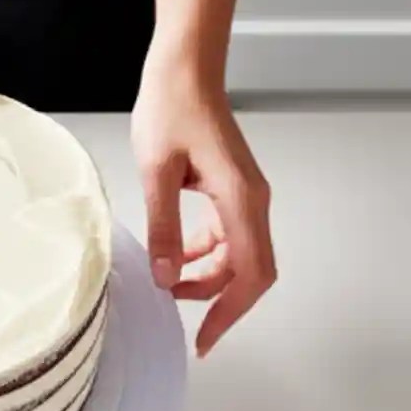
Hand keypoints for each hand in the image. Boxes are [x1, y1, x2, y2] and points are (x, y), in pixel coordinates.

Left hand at [131, 64, 275, 357]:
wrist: (185, 70)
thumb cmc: (172, 109)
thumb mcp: (157, 172)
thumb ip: (164, 228)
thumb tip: (167, 277)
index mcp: (242, 199)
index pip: (251, 272)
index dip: (231, 312)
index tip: (206, 339)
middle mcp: (253, 200)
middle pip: (251, 271)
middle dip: (221, 302)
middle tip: (187, 327)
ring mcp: (245, 196)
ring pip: (239, 256)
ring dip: (209, 277)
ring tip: (169, 285)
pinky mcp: (232, 190)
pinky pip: (228, 236)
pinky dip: (206, 254)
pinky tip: (176, 256)